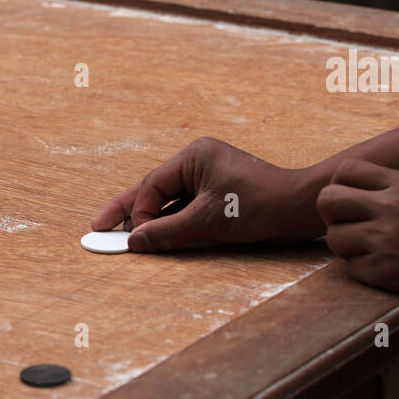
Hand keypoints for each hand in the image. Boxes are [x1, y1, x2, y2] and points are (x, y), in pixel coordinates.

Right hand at [91, 137, 323, 252]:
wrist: (301, 208)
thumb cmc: (260, 206)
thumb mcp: (208, 221)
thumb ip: (167, 231)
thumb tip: (134, 242)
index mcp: (193, 156)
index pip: (152, 186)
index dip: (138, 214)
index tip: (133, 239)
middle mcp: (197, 161)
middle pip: (152, 189)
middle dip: (128, 211)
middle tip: (97, 229)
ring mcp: (207, 176)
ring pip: (167, 200)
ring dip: (149, 219)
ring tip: (123, 237)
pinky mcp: (216, 192)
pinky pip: (184, 206)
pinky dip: (170, 221)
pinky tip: (156, 236)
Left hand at [316, 159, 398, 313]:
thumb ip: (396, 185)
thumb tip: (360, 184)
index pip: (345, 169)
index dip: (340, 183)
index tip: (350, 197)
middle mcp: (389, 208)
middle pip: (327, 200)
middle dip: (332, 213)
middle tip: (347, 223)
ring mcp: (383, 241)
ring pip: (334, 236)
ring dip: (346, 243)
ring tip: (366, 247)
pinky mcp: (381, 270)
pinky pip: (350, 266)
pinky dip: (361, 267)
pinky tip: (381, 265)